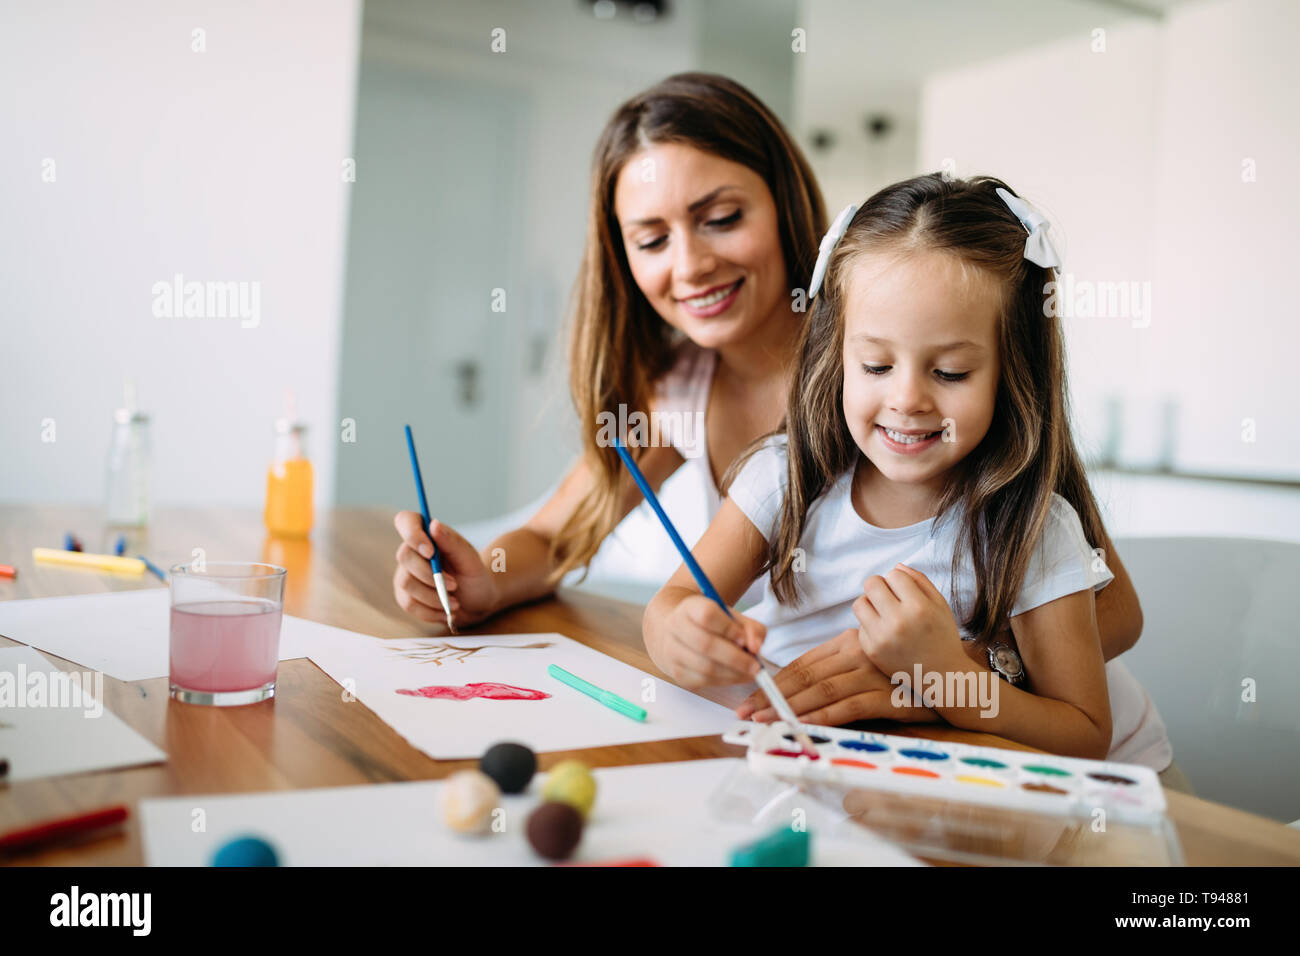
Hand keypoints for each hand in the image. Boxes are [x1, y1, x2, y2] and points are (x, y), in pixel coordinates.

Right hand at [393, 512, 499, 626]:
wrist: (476, 602)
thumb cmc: (474, 576)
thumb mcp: (470, 559)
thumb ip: (452, 542)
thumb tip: (433, 524)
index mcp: (428, 534)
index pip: (405, 520)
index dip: (412, 534)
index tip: (430, 552)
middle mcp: (412, 551)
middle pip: (404, 556)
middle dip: (430, 575)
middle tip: (454, 585)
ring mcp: (405, 574)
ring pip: (406, 584)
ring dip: (434, 597)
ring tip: (455, 602)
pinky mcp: (404, 595)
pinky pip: (409, 604)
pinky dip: (431, 611)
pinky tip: (446, 611)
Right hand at [645, 594, 765, 688]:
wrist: (681, 634)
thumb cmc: (712, 625)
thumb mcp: (732, 617)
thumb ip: (750, 628)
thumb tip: (755, 647)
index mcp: (690, 607)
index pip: (707, 615)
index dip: (729, 629)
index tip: (745, 640)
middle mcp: (675, 627)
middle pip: (705, 645)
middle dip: (735, 658)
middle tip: (755, 666)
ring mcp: (672, 651)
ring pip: (705, 667)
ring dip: (733, 673)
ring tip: (749, 672)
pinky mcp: (676, 672)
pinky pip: (703, 681)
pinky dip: (725, 681)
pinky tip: (735, 676)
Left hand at [735, 629, 941, 725]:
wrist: (948, 675)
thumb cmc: (900, 670)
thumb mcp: (864, 661)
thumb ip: (835, 669)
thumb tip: (795, 688)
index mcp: (847, 641)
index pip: (802, 663)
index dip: (773, 681)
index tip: (750, 696)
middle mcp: (857, 651)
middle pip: (805, 676)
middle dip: (772, 696)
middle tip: (747, 712)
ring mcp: (872, 672)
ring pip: (822, 691)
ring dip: (791, 708)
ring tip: (766, 721)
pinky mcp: (887, 694)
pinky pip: (848, 707)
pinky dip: (823, 716)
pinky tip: (804, 725)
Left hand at [853, 564, 966, 677]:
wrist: (942, 676)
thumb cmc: (942, 636)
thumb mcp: (940, 604)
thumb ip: (919, 580)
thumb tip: (895, 566)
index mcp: (919, 607)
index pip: (894, 575)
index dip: (899, 580)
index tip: (906, 592)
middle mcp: (899, 622)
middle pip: (871, 584)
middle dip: (880, 587)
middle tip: (890, 598)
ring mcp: (882, 638)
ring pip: (859, 603)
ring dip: (870, 604)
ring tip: (884, 612)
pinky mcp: (871, 651)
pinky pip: (860, 625)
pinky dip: (870, 625)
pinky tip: (885, 633)